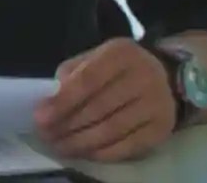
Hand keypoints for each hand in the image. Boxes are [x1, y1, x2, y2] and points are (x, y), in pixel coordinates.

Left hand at [33, 38, 177, 162]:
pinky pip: (128, 146)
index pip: (88, 80)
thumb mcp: (94, 58)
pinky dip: (103, 152)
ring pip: (112, 130)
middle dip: (67, 125)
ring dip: (81, 142)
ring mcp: (157, 103)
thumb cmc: (118, 68)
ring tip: (61, 146)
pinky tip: (86, 152)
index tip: (41, 118)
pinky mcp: (163, 127)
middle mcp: (144, 75)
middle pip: (98, 108)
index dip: (63, 102)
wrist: (165, 75)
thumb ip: (71, 76)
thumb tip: (50, 104)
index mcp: (121, 53)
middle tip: (47, 136)